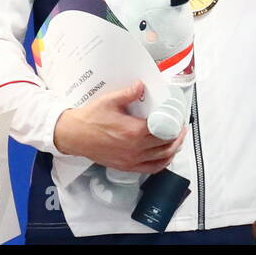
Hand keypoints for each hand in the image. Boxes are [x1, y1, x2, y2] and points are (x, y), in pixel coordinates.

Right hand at [53, 81, 187, 172]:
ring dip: (173, 150)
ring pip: (161, 158)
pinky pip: (150, 169)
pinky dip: (162, 164)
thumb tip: (142, 86)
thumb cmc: (90, 118)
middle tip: (181, 127)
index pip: (163, 129)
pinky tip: (165, 157)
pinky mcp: (126, 166)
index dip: (174, 124)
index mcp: (134, 131)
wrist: (74, 135)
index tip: (178, 118)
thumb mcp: (110, 100)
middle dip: (177, 136)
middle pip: (166, 144)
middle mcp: (135, 148)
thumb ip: (129, 93)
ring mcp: (131, 160)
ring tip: (177, 140)